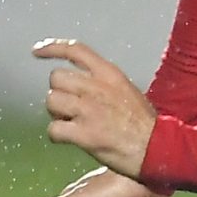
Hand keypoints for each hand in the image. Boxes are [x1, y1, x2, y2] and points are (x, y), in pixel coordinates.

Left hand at [33, 39, 156, 177]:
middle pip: (56, 78)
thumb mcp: (128, 91)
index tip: (36, 52)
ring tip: (72, 124)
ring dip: (56, 114)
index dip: (52, 48)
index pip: (76, 50)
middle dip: (58, 93)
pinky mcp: (84, 134)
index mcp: (110, 74)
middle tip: (70, 108)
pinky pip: (53, 129)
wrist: (160, 149)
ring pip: (51, 102)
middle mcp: (97, 88)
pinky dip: (57, 136)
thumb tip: (78, 86)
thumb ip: (103, 84)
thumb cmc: (145, 124)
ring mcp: (89, 111)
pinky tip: (69, 140)